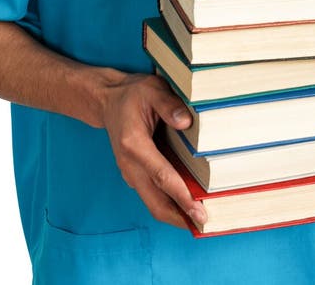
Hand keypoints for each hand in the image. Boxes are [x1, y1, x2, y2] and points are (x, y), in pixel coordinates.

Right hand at [101, 72, 206, 228]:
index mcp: (133, 145)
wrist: (108, 101)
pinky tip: (188, 206)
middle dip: (181, 217)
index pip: (161, 176)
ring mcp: (131, 173)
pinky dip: (170, 206)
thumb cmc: (132, 95)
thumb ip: (169, 105)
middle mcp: (130, 165)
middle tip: (206, 225)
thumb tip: (186, 123)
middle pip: (156, 203)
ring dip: (176, 215)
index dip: (182, 195)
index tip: (199, 210)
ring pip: (154, 204)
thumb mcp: (152, 89)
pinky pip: (153, 197)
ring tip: (201, 221)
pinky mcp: (135, 176)